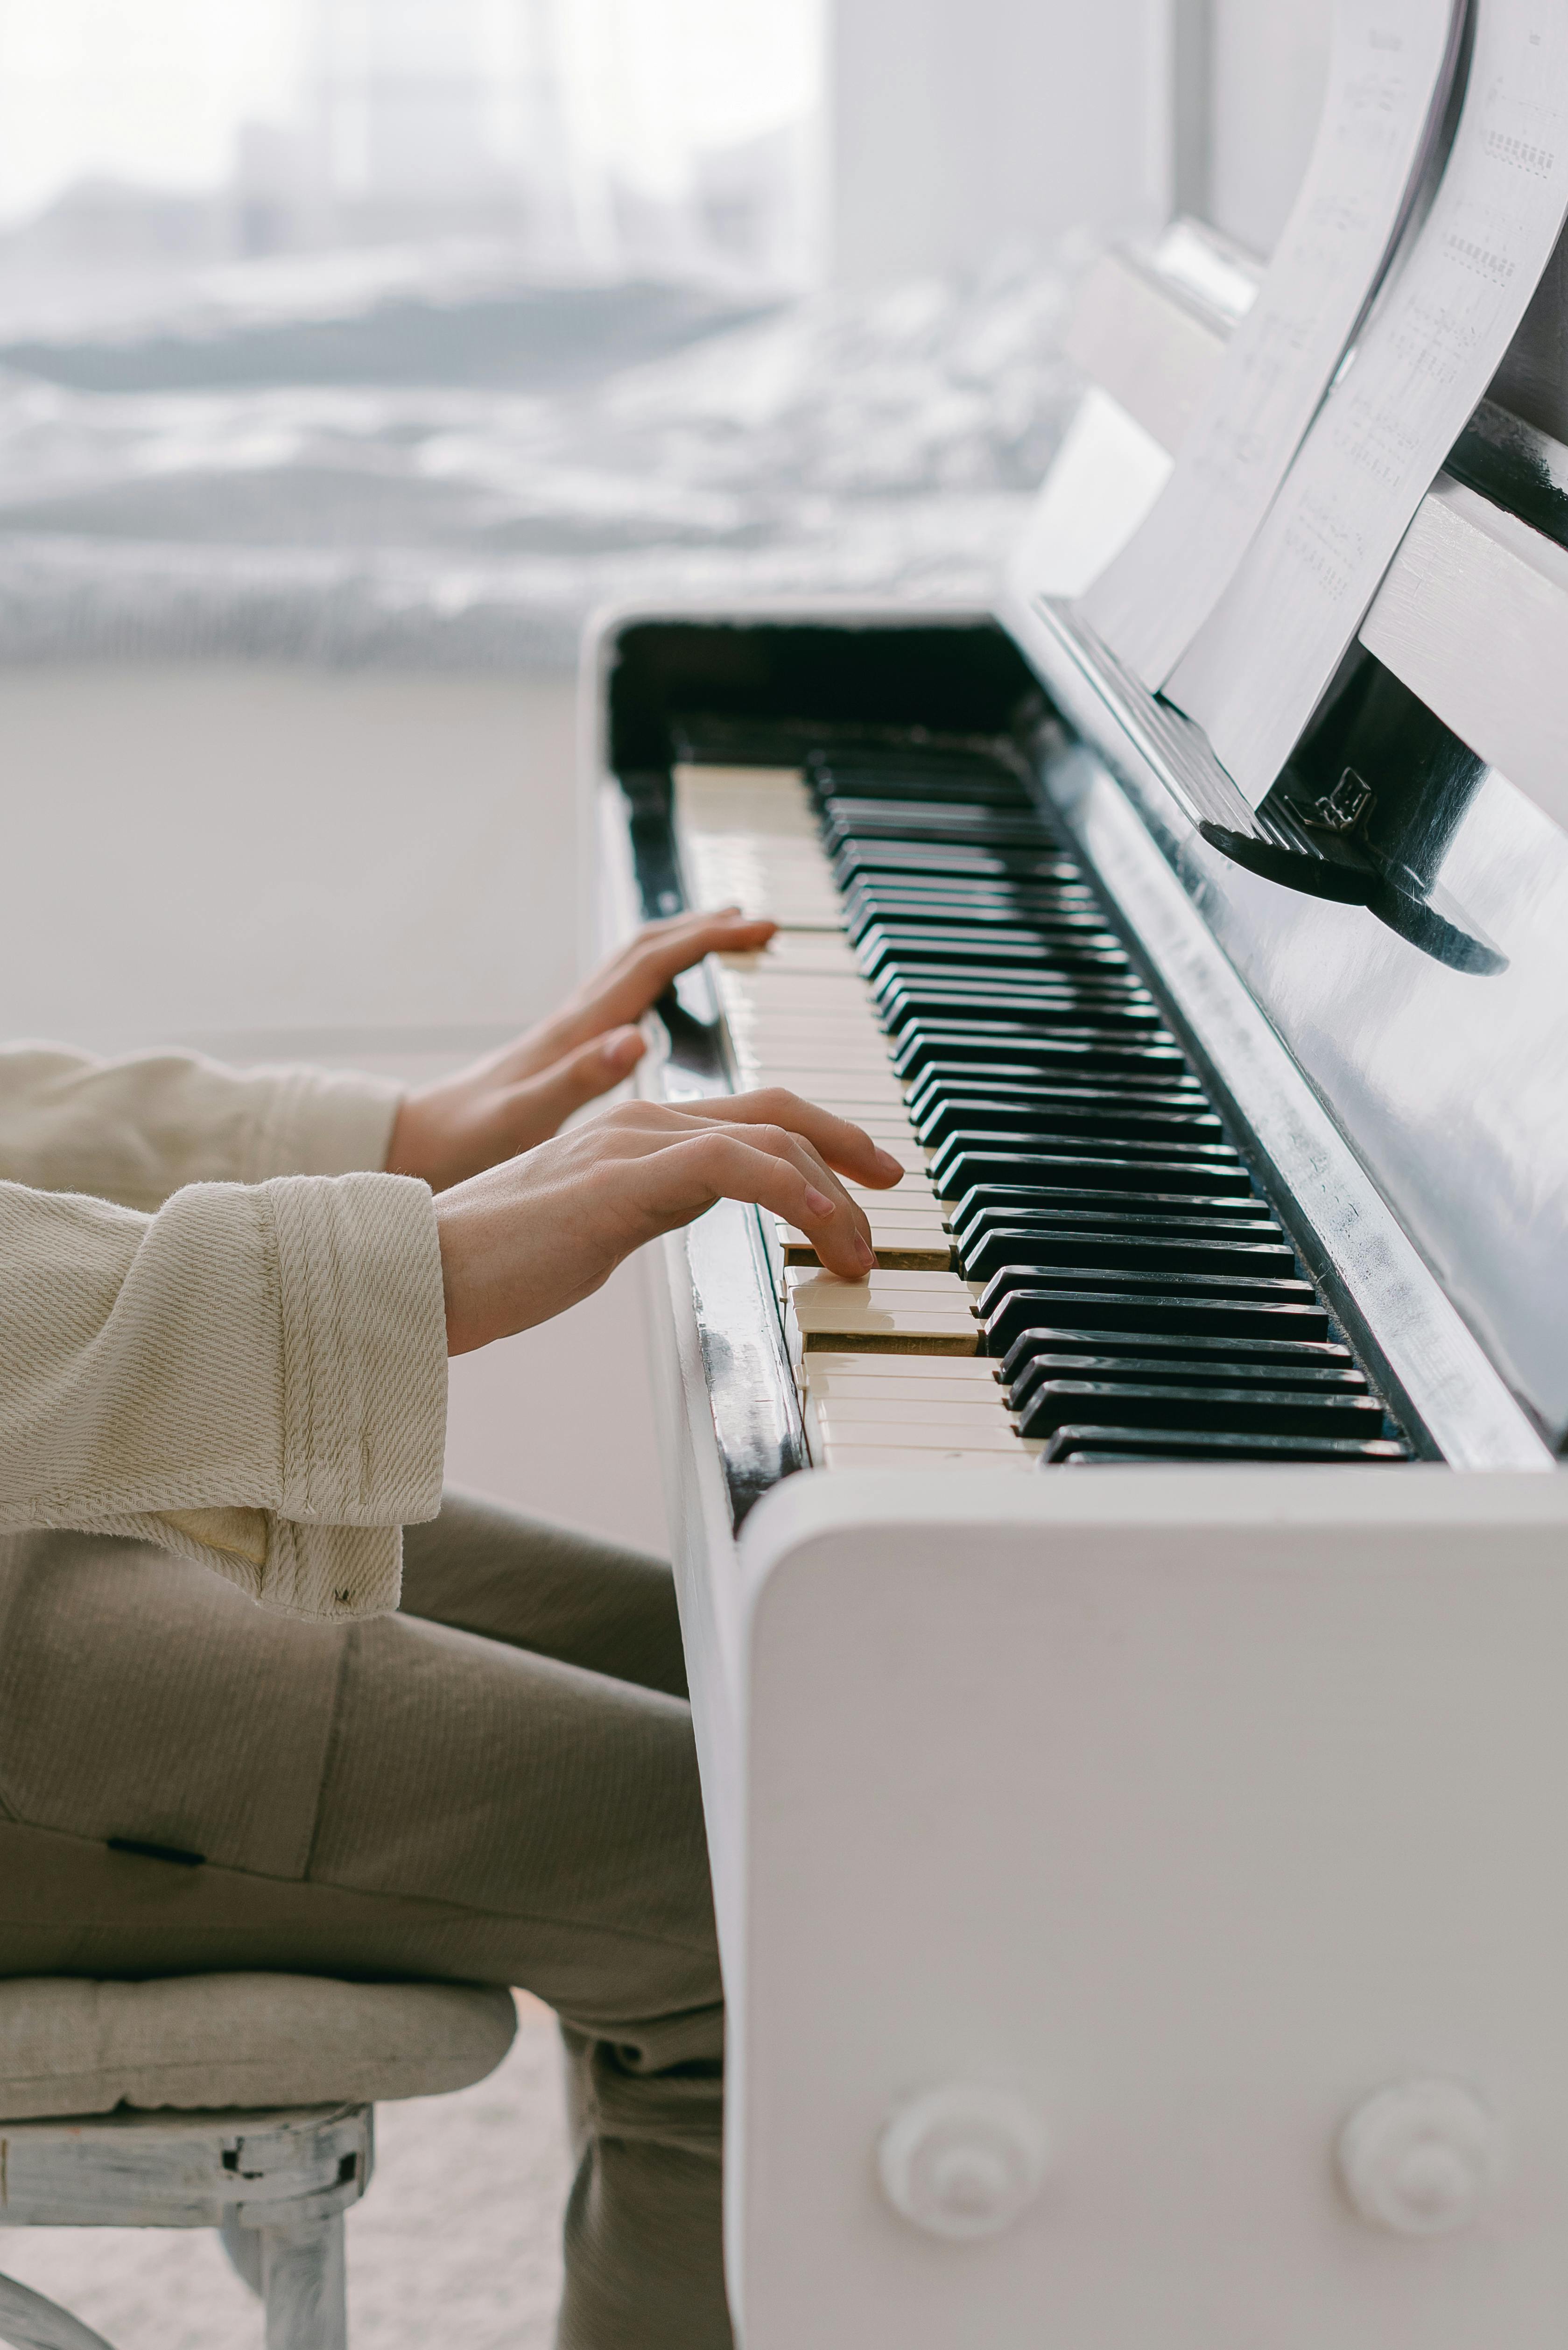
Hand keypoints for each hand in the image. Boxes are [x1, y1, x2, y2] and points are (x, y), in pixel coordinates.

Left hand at [386, 910, 777, 1191]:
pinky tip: (669, 1000)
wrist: (419, 1144)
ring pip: (635, 967)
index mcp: (579, 1031)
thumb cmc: (468, 1140)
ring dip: (683, 946)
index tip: (760, 929)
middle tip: (759, 925)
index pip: (655, 963)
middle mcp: (578, 1020)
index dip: (711, 941)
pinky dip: (658, 981)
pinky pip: (624, 997)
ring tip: (729, 940)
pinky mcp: (565, 1049)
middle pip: (649, 950)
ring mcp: (571, 1031)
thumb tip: (636, 1039)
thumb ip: (579, 1079)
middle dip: (706, 930)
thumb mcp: (525, 1117)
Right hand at [435, 1090, 904, 1354]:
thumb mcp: (595, 1228)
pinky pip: (735, 1166)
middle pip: (775, 1110)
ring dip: (833, 1194)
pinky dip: (795, 1192)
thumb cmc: (494, 1266)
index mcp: (633, 1132)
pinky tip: (825, 1229)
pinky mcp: (622, 1180)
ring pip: (768, 1137)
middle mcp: (639, 1122)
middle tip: (890, 1192)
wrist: (417, 1275)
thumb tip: (694, 1204)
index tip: (862, 1185)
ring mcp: (630, 1144)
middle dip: (846, 1148)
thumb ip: (647, 1203)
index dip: (818, 1140)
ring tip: (860, 1252)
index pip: (749, 1117)